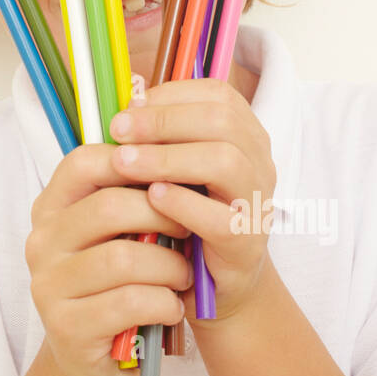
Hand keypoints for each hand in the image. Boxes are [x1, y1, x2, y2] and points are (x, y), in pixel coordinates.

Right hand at [24, 141, 190, 375]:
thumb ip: (130, 195)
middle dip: (162, 215)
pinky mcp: (67, 326)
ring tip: (183, 274)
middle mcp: (41, 242)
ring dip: (169, 266)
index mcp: (51, 208)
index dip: (133, 162)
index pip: (84, 162)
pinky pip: (129, 302)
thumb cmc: (116, 283)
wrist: (96, 356)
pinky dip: (164, 303)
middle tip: (190, 230)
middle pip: (108, 207)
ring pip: (123, 258)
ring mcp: (48, 285)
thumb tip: (171, 148)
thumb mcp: (117, 233)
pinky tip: (171, 307)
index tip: (172, 177)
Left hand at [108, 76, 277, 322]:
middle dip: (162, 121)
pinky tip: (151, 198)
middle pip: (221, 121)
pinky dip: (182, 203)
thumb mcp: (174, 166)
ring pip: (225, 162)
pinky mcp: (247, 243)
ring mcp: (258, 202)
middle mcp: (259, 162)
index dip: (170, 95)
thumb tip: (129, 97)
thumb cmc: (187, 211)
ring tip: (124, 163)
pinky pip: (221, 218)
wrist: (212, 280)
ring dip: (168, 158)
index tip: (128, 107)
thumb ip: (159, 133)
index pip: (217, 95)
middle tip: (118, 130)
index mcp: (244, 133)